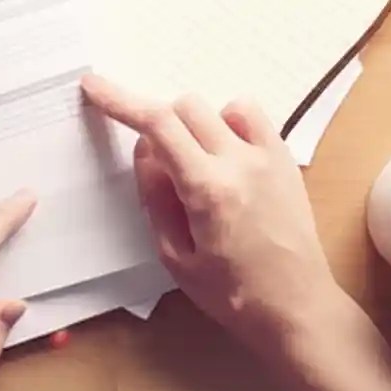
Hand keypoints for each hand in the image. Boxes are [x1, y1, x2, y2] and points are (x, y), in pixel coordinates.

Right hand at [82, 74, 346, 349]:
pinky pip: (251, 115)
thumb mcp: (174, 257)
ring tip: (198, 166)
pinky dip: (229, 124)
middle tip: (159, 162)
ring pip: (218, 106)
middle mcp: (240, 162)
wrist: (296, 305)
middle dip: (159, 123)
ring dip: (196, 125)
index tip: (94, 85)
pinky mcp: (285, 159)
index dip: (120, 100)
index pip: (157, 125)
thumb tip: (144, 150)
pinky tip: (226, 158)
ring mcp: (268, 156)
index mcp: (207, 189)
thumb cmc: (231, 293)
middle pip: (184, 106)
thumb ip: (155, 198)